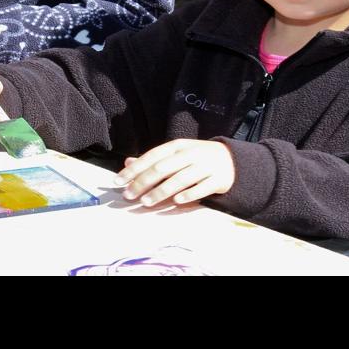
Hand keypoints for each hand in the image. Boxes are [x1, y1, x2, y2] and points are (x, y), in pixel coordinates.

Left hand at [115, 139, 235, 207]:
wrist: (231, 160)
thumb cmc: (196, 158)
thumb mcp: (175, 154)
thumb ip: (153, 160)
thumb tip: (127, 163)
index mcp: (177, 146)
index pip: (151, 156)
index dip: (134, 169)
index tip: (118, 181)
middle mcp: (190, 154)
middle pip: (162, 168)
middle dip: (143, 183)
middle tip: (128, 195)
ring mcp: (205, 166)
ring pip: (179, 179)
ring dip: (161, 191)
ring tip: (146, 202)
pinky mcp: (218, 179)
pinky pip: (201, 188)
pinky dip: (188, 194)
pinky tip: (176, 202)